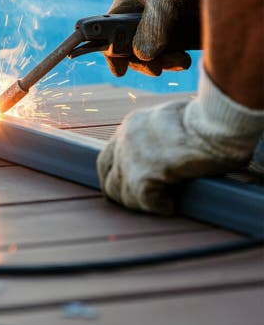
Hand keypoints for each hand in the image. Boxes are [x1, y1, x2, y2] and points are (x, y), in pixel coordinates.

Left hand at [97, 68, 263, 214]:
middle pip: (110, 179)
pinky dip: (159, 206)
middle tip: (146, 202)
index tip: (129, 185)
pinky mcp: (146, 175)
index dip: (116, 175)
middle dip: (125, 193)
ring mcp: (132, 159)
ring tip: (163, 203)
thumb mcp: (173, 118)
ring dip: (143, 203)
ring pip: (125, 193)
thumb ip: (158, 134)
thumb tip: (164, 150)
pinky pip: (145, 201)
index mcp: (131, 125)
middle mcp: (124, 141)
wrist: (215, 125)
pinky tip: (172, 205)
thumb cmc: (206, 119)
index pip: (107, 157)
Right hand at [105, 0, 200, 76]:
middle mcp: (138, 16)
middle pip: (130, 48)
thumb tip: (143, 55)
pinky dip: (175, 59)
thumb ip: (152, 27)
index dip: (112, 52)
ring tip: (180, 62)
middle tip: (158, 69)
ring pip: (151, 53)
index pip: (108, 34)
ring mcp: (157, 25)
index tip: (120, 70)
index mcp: (126, 5)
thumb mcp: (165, 1)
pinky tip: (183, 59)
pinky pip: (169, 52)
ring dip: (164, 62)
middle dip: (143, 61)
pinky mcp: (176, 32)